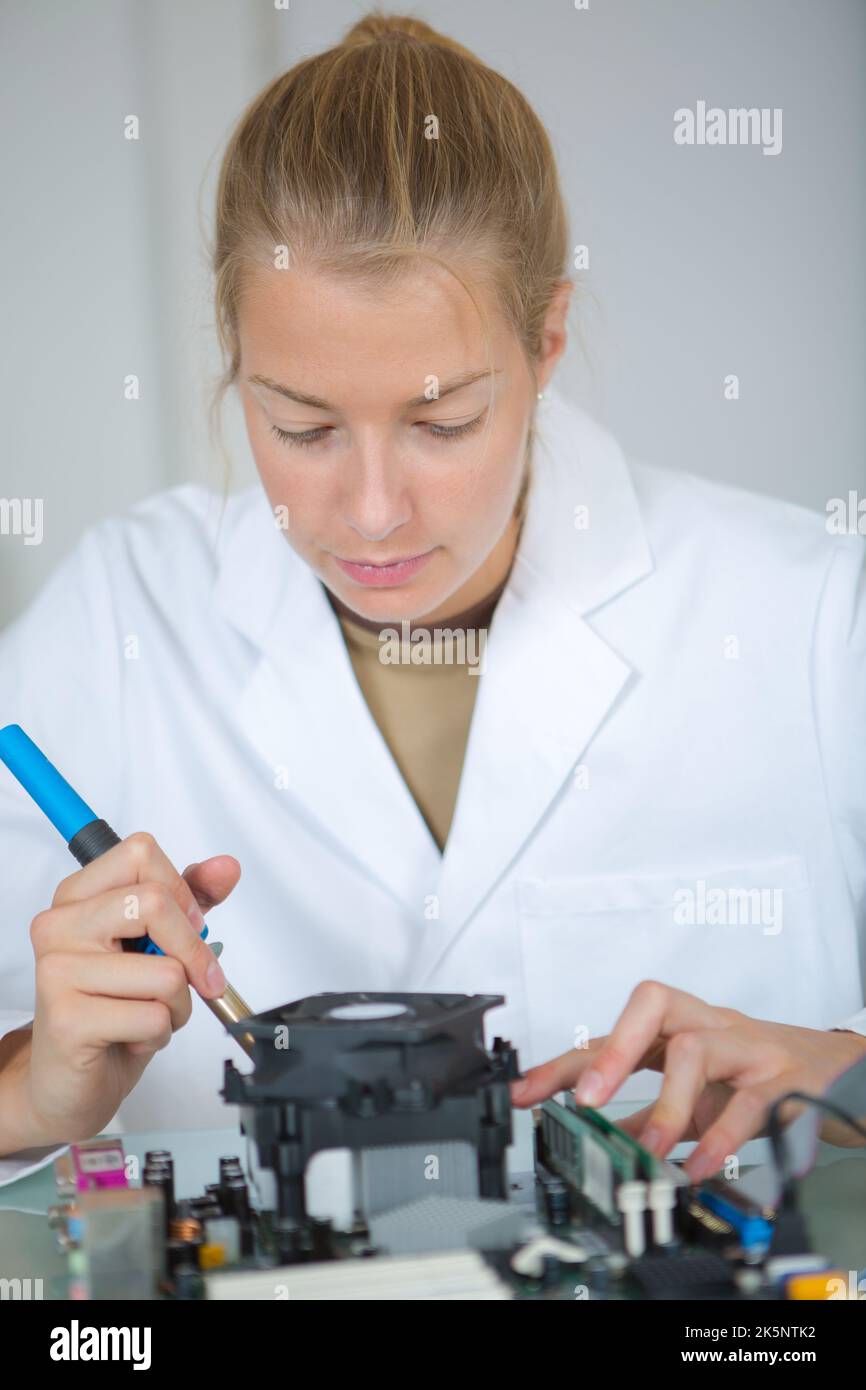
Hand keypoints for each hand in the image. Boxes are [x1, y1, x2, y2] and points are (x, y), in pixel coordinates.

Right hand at [2, 833, 240, 1153]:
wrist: (67, 1081)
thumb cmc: (112, 1008)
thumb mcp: (157, 944)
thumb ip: (190, 900)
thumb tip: (226, 867)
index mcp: (76, 896)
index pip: (142, 853)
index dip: (181, 892)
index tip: (187, 927)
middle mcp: (59, 925)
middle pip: (155, 902)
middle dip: (191, 951)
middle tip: (186, 980)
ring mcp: (59, 971)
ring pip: (166, 971)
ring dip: (176, 1006)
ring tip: (145, 1015)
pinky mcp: (68, 1019)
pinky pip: (154, 1016)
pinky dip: (159, 1034)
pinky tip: (130, 1038)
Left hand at [510, 981, 865, 1182]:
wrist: (839, 1073)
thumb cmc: (760, 1075)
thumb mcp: (697, 1097)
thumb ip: (647, 1116)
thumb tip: (596, 1139)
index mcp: (679, 1029)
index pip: (611, 1033)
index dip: (564, 1063)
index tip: (525, 1094)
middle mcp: (708, 1025)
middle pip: (653, 1002)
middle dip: (611, 1051)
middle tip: (585, 1099)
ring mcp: (748, 1046)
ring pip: (696, 1048)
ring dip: (665, 1106)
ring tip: (649, 1152)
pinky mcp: (786, 1077)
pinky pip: (749, 1101)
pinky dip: (721, 1138)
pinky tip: (699, 1168)